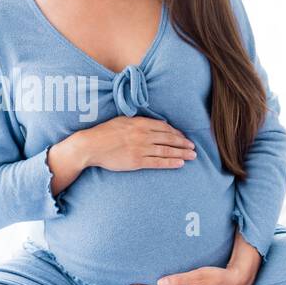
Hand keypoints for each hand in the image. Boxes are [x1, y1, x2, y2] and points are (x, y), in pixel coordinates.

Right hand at [76, 116, 195, 172]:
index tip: (183, 137)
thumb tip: (154, 124)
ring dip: (181, 153)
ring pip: (166, 150)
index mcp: (140, 123)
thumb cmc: (104, 133)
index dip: (176, 132)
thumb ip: (138, 122)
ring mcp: (141, 148)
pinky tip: (180, 164)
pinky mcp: (137, 161)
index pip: (164, 127)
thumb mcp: (122, 121)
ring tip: (192, 156)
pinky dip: (170, 162)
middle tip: (193, 147)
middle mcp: (143, 135)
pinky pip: (158, 162)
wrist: (91, 145)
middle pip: (169, 138)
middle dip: (183, 143)